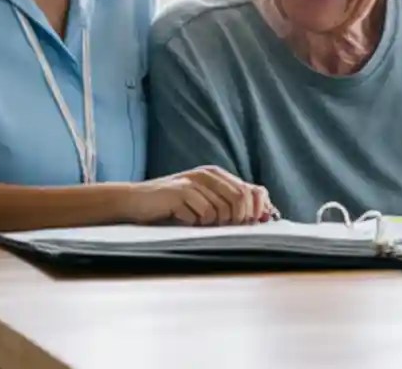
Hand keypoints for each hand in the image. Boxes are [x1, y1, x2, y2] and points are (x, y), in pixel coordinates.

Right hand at [122, 166, 276, 225]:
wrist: (137, 201)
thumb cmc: (173, 206)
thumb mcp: (203, 202)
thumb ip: (229, 204)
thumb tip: (263, 215)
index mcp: (217, 174)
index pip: (252, 190)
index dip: (257, 209)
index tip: (253, 225)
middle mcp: (208, 174)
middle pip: (240, 199)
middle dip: (237, 219)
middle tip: (222, 227)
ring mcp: (194, 181)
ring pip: (222, 209)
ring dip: (213, 223)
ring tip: (197, 221)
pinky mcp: (181, 191)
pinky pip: (202, 213)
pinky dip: (197, 222)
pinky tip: (184, 218)